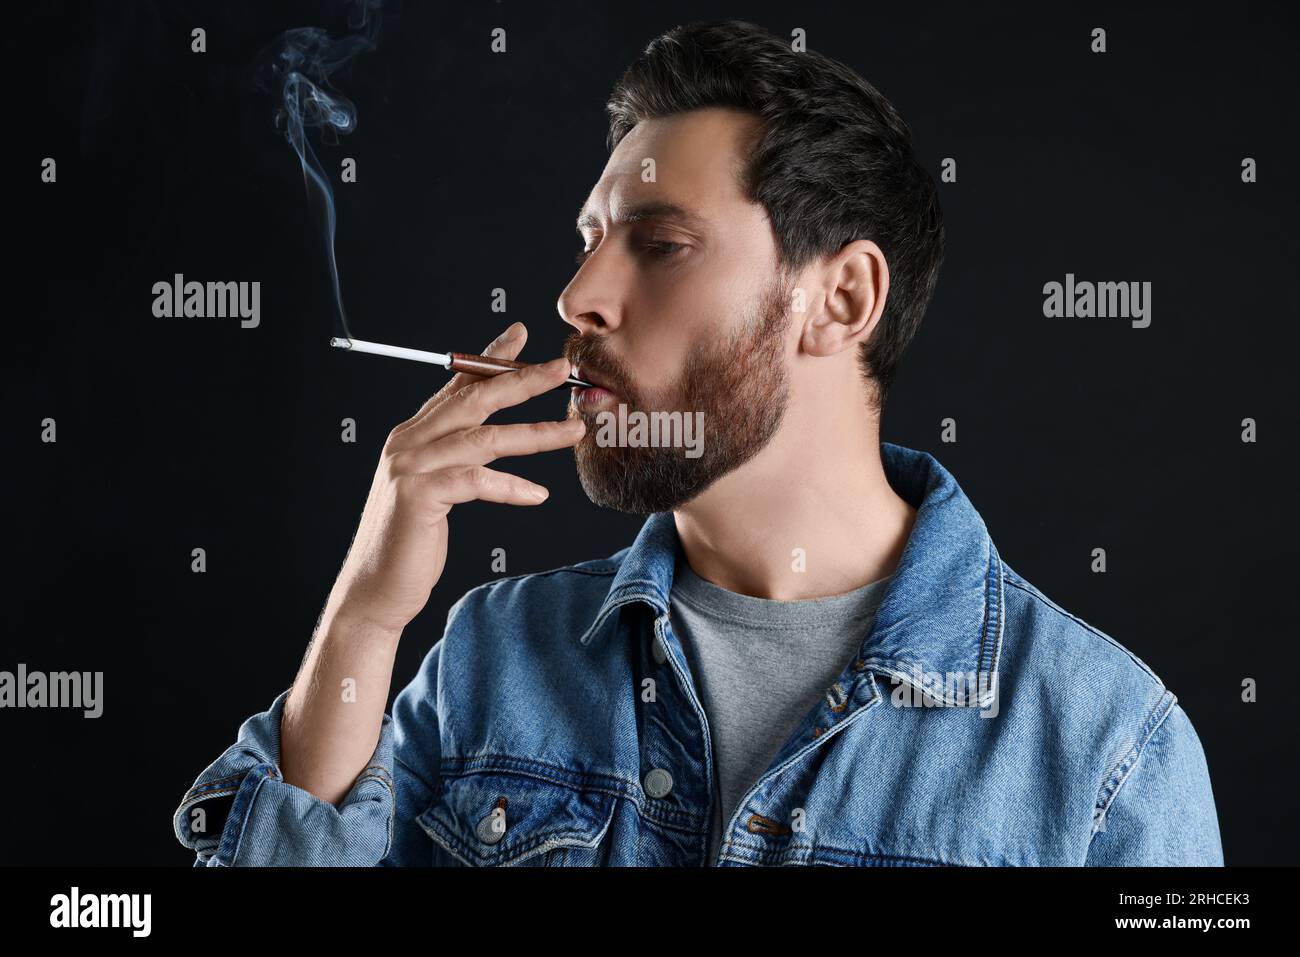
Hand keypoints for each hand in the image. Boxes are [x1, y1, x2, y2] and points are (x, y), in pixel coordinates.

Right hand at [324, 322, 583, 635]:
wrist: (376, 587)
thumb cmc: (412, 539)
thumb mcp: (436, 487)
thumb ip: (456, 457)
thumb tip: (492, 436)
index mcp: (414, 434)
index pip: (456, 384)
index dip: (490, 358)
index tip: (521, 336)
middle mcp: (409, 441)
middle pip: (473, 399)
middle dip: (520, 380)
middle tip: (560, 368)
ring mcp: (411, 467)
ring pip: (483, 438)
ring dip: (534, 433)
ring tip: (572, 431)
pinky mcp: (419, 496)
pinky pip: (475, 481)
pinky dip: (510, 486)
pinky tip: (538, 495)